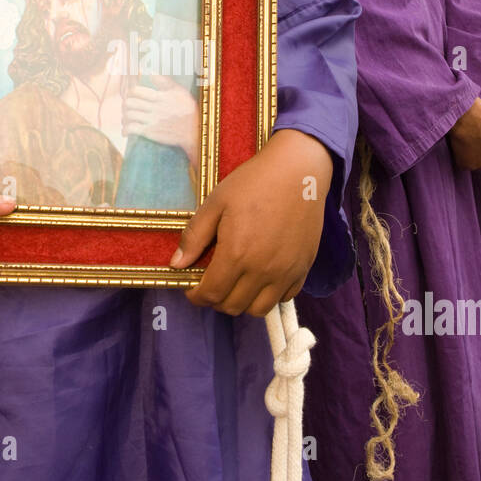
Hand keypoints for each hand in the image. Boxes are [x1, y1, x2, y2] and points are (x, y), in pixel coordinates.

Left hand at [123, 75, 199, 167]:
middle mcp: (154, 108)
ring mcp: (151, 121)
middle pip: (129, 103)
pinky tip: (126, 131)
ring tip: (126, 118)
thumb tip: (150, 72)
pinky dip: (125, 130)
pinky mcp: (151, 133)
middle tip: (127, 106)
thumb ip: (164, 81)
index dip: (130, 92)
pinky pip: (132, 129)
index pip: (136, 91)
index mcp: (159, 97)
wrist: (194, 130)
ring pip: (129, 116)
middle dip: (125, 104)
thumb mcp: (179, 91)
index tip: (131, 95)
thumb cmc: (188, 109)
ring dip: (125, 117)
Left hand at [169, 129, 333, 316]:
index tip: (192, 289)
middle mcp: (262, 270)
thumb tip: (177, 264)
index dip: (196, 296)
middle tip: (212, 283)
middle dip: (216, 300)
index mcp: (236, 254)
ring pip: (259, 309)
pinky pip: (284, 298)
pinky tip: (262, 277)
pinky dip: (270, 295)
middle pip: (232, 306)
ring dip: (243, 302)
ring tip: (237, 283)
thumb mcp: (216, 203)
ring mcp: (286, 272)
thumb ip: (194, 236)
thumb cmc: (253, 183)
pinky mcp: (303, 268)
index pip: (210, 294)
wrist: (299, 171)